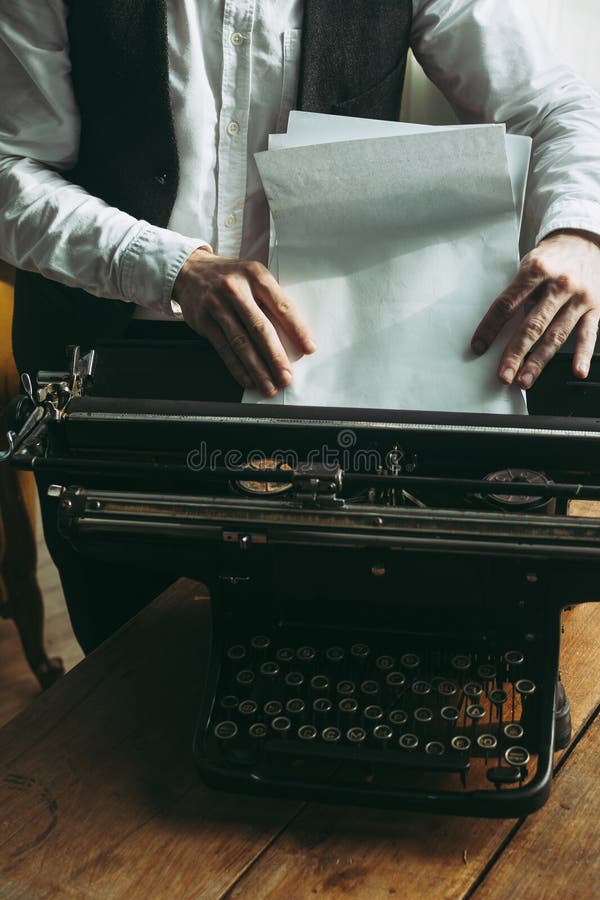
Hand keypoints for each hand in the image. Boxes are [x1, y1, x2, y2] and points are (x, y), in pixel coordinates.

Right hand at [173, 248, 315, 395]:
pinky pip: (223, 348)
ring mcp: (217, 304)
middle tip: (286, 377)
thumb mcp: (253, 277)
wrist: (190, 270)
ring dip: (257, 369)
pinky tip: (248, 380)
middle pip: (260, 328)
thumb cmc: (232, 278)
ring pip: (241, 343)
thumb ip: (271, 300)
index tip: (309, 348)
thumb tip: (294, 337)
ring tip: (269, 386)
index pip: (281, 305)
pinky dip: (237, 367)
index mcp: (256, 275)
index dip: (297, 329)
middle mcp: (236, 288)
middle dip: (276, 357)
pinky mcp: (203, 320)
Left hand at [471, 230, 599, 387]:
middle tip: (503, 374)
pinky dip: (583, 355)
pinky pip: (588, 335)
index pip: (507, 304)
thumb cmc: (553, 257)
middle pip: (533, 324)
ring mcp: (580, 298)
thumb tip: (495, 326)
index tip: (478, 346)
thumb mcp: (530, 264)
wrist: (588, 241)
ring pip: (556, 334)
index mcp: (536, 270)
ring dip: (539, 361)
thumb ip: (516, 292)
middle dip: (516, 353)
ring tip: (524, 380)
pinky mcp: (596, 308)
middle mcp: (559, 285)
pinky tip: (576, 370)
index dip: (490, 327)